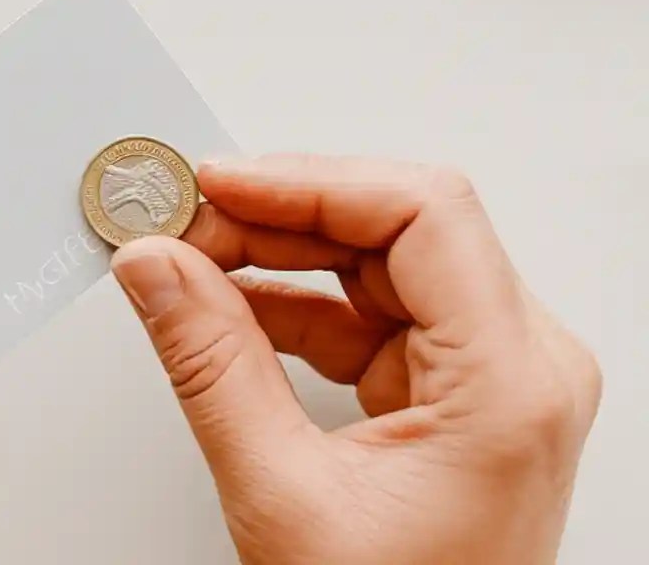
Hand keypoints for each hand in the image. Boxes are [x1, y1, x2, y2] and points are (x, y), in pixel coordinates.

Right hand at [112, 154, 600, 564]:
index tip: (218, 184)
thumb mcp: (281, 495)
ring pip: (379, 265)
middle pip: (398, 229)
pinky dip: (292, 305)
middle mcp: (519, 366)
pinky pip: (368, 316)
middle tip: (185, 221)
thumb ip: (210, 364)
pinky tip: (226, 305)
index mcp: (510, 384)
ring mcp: (489, 379)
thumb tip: (157, 269)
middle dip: (279, 216)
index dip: (308, 182)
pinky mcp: (452, 394)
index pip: (422, 215)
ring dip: (278, 255)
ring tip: (191, 257)